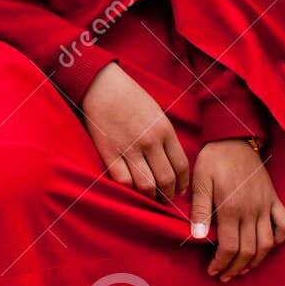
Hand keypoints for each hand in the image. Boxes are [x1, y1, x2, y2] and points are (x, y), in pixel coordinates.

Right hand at [80, 61, 190, 200]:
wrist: (102, 85)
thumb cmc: (130, 97)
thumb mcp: (156, 113)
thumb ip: (165, 137)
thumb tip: (170, 163)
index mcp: (165, 130)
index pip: (181, 166)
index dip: (182, 184)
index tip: (178, 191)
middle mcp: (150, 141)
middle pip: (166, 180)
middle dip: (167, 195)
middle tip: (163, 200)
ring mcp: (130, 148)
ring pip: (146, 185)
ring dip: (149, 197)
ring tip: (148, 198)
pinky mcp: (109, 153)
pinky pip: (123, 181)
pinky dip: (128, 190)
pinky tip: (130, 190)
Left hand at [189, 140, 284, 280]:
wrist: (234, 138)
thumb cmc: (213, 159)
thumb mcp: (200, 181)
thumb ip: (200, 210)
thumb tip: (198, 237)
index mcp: (232, 208)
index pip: (230, 247)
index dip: (221, 263)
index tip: (212, 271)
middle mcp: (252, 210)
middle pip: (248, 250)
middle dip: (235, 267)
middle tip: (224, 275)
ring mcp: (266, 205)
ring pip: (267, 243)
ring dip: (256, 261)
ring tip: (242, 269)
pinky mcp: (274, 198)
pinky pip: (284, 224)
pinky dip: (279, 239)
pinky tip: (267, 247)